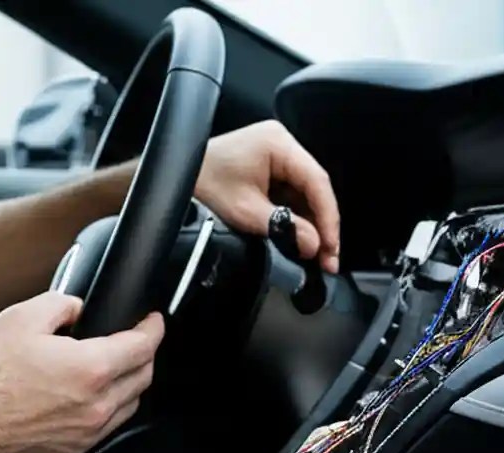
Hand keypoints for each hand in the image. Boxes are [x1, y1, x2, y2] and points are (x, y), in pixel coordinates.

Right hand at [0, 291, 163, 452]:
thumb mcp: (21, 318)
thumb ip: (61, 304)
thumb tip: (76, 307)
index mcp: (92, 369)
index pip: (143, 346)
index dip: (153, 327)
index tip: (153, 320)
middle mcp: (96, 405)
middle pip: (143, 377)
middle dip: (145, 354)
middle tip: (135, 340)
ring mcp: (86, 433)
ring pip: (130, 406)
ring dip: (130, 384)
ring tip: (115, 368)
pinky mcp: (72, 452)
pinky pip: (106, 428)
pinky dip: (109, 409)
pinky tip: (92, 398)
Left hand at [194, 120, 341, 273]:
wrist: (173, 177)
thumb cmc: (201, 184)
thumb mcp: (245, 211)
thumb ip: (283, 227)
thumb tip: (314, 245)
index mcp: (278, 143)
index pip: (317, 182)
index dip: (328, 218)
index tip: (331, 247)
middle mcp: (281, 143)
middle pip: (314, 188)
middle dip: (321, 226)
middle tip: (327, 258)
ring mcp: (276, 155)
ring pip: (305, 194)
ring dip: (310, 224)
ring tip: (316, 255)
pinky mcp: (268, 168)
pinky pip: (291, 194)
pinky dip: (296, 217)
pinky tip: (300, 239)